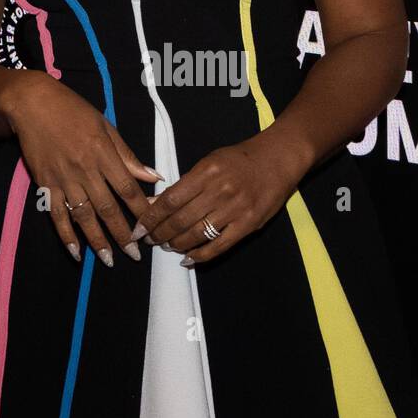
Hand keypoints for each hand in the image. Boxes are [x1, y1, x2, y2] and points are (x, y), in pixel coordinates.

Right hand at [0, 71, 161, 265]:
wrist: (33, 103)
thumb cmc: (74, 111)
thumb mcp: (106, 127)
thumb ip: (128, 156)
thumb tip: (154, 176)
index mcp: (103, 153)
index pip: (127, 189)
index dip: (141, 211)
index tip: (151, 228)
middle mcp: (85, 169)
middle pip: (107, 207)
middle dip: (122, 234)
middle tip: (135, 254)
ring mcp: (63, 178)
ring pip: (83, 215)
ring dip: (97, 240)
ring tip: (109, 260)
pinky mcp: (45, 183)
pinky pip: (56, 214)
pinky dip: (65, 234)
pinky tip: (75, 251)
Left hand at [134, 129, 310, 265]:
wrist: (277, 160)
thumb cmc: (240, 160)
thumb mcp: (209, 162)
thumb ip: (184, 185)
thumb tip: (154, 204)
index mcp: (207, 172)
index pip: (170, 199)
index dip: (151, 217)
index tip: (140, 228)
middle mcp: (220, 191)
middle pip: (180, 220)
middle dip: (160, 234)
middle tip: (150, 239)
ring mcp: (235, 209)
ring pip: (197, 235)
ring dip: (177, 244)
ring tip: (168, 246)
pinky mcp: (248, 224)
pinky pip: (219, 245)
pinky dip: (200, 255)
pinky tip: (188, 258)